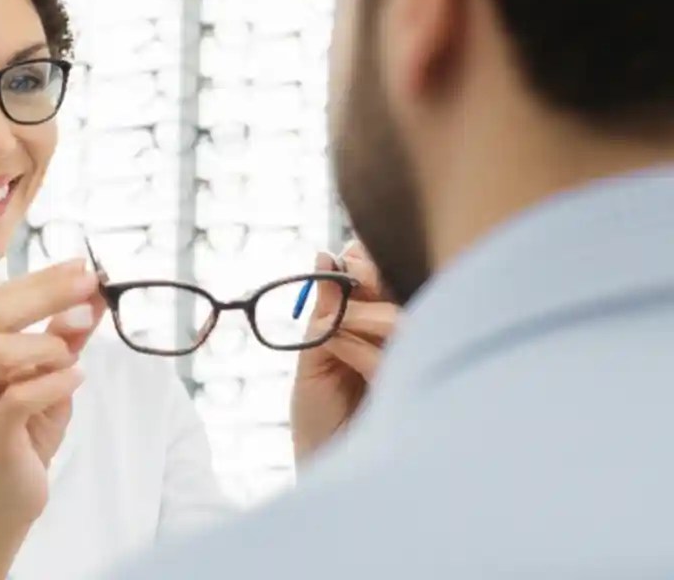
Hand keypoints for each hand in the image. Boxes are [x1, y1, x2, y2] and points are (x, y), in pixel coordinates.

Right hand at [0, 258, 105, 531]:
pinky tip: (74, 380)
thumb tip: (93, 292)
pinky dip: (52, 383)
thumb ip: (66, 334)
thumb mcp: (51, 374)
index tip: (82, 267)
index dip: (41, 279)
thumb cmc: (26, 430)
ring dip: (43, 343)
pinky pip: (16, 399)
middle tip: (88, 289)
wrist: (8, 496)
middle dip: (45, 295)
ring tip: (71, 355)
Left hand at [290, 240, 399, 464]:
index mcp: (377, 325)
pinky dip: (357, 345)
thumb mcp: (312, 356)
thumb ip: (324, 311)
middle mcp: (400, 339)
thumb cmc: (319, 417)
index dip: (365, 260)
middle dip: (369, 277)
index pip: (382, 275)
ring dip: (359, 316)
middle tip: (346, 279)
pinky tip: (336, 348)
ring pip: (400, 317)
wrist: (324, 468)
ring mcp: (410, 362)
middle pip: (400, 286)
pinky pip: (390, 352)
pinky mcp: (411, 388)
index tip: (344, 259)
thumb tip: (324, 255)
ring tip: (332, 330)